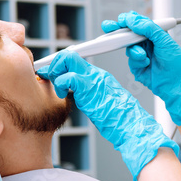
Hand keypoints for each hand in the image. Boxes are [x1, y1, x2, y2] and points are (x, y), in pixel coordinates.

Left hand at [38, 50, 177, 180]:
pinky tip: (63, 95)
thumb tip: (77, 96)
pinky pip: (68, 77)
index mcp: (99, 77)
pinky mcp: (89, 88)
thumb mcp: (101, 103)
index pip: (76, 60)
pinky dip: (60, 84)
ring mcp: (93, 79)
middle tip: (49, 78)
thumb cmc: (118, 120)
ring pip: (67, 59)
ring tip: (58, 88)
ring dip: (55, 71)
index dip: (60, 65)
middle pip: (69, 54)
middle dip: (54, 64)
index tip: (50, 73)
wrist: (132, 125)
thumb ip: (89, 95)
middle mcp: (96, 74)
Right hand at [100, 11, 180, 124]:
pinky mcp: (137, 67)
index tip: (121, 20)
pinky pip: (130, 60)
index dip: (127, 20)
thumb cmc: (177, 62)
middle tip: (111, 29)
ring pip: (127, 48)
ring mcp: (141, 55)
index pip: (136, 23)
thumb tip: (132, 20)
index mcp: (153, 34)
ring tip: (143, 55)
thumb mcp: (164, 39)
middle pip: (127, 35)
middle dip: (118, 32)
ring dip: (134, 50)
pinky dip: (137, 61)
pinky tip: (147, 63)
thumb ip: (147, 27)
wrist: (178, 83)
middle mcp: (146, 44)